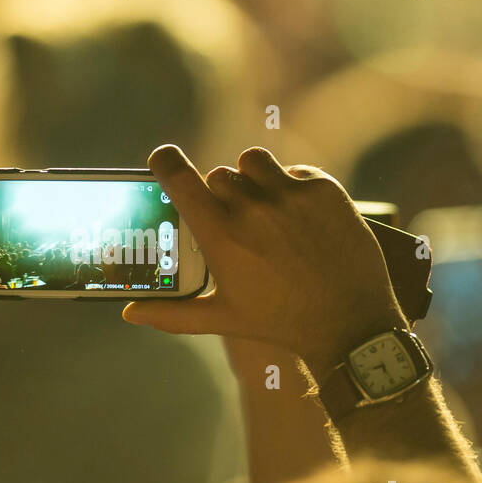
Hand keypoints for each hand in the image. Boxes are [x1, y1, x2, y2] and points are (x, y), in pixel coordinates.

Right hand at [123, 145, 406, 375]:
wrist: (351, 323)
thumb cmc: (281, 323)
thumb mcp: (223, 319)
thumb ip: (172, 313)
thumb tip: (130, 313)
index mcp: (221, 236)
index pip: (179, 177)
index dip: (166, 161)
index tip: (163, 159)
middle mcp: (252, 209)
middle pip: (218, 175)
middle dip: (222, 194)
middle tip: (236, 222)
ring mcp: (290, 196)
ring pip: (254, 162)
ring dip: (254, 178)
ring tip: (265, 207)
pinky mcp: (325, 189)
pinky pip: (295, 170)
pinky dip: (293, 186)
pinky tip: (300, 216)